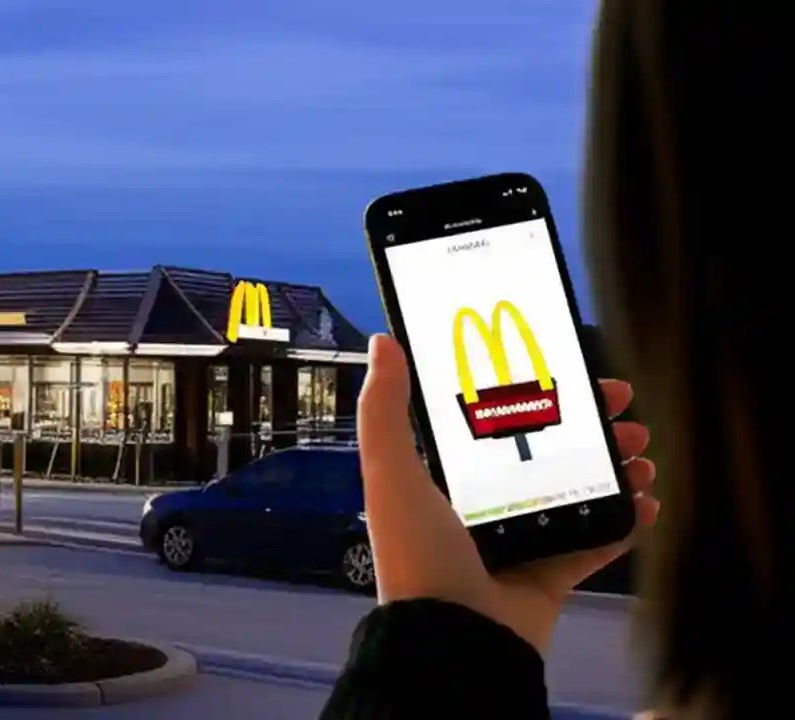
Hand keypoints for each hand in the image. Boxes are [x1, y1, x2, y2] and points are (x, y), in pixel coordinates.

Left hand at [358, 334, 658, 654]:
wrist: (450, 640)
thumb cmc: (419, 552)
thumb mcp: (391, 473)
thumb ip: (385, 409)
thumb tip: (383, 342)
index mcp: (446, 481)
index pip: (497, 425)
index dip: (536, 397)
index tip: (574, 375)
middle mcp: (483, 508)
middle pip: (547, 454)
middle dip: (591, 430)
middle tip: (625, 412)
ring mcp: (520, 543)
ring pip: (578, 494)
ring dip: (615, 470)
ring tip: (643, 456)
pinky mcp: (550, 577)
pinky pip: (596, 543)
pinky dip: (626, 523)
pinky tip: (649, 501)